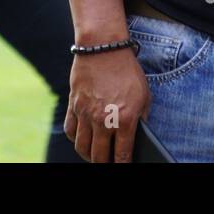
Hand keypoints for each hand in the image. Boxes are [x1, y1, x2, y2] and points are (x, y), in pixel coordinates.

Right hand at [65, 46, 150, 162]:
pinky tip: (82, 139)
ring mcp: (85, 113)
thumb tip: (137, 136)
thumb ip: (141, 118)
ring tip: (94, 156)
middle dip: (104, 164)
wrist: (103, 47)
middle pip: (99, 156)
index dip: (123, 166)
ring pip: (82, 147)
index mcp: (125, 120)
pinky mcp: (73, 104)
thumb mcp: (144, 95)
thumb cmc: (127, 70)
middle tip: (108, 163)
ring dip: (88, 156)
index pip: (122, 156)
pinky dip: (75, 139)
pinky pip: (70, 131)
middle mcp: (103, 120)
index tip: (123, 167)